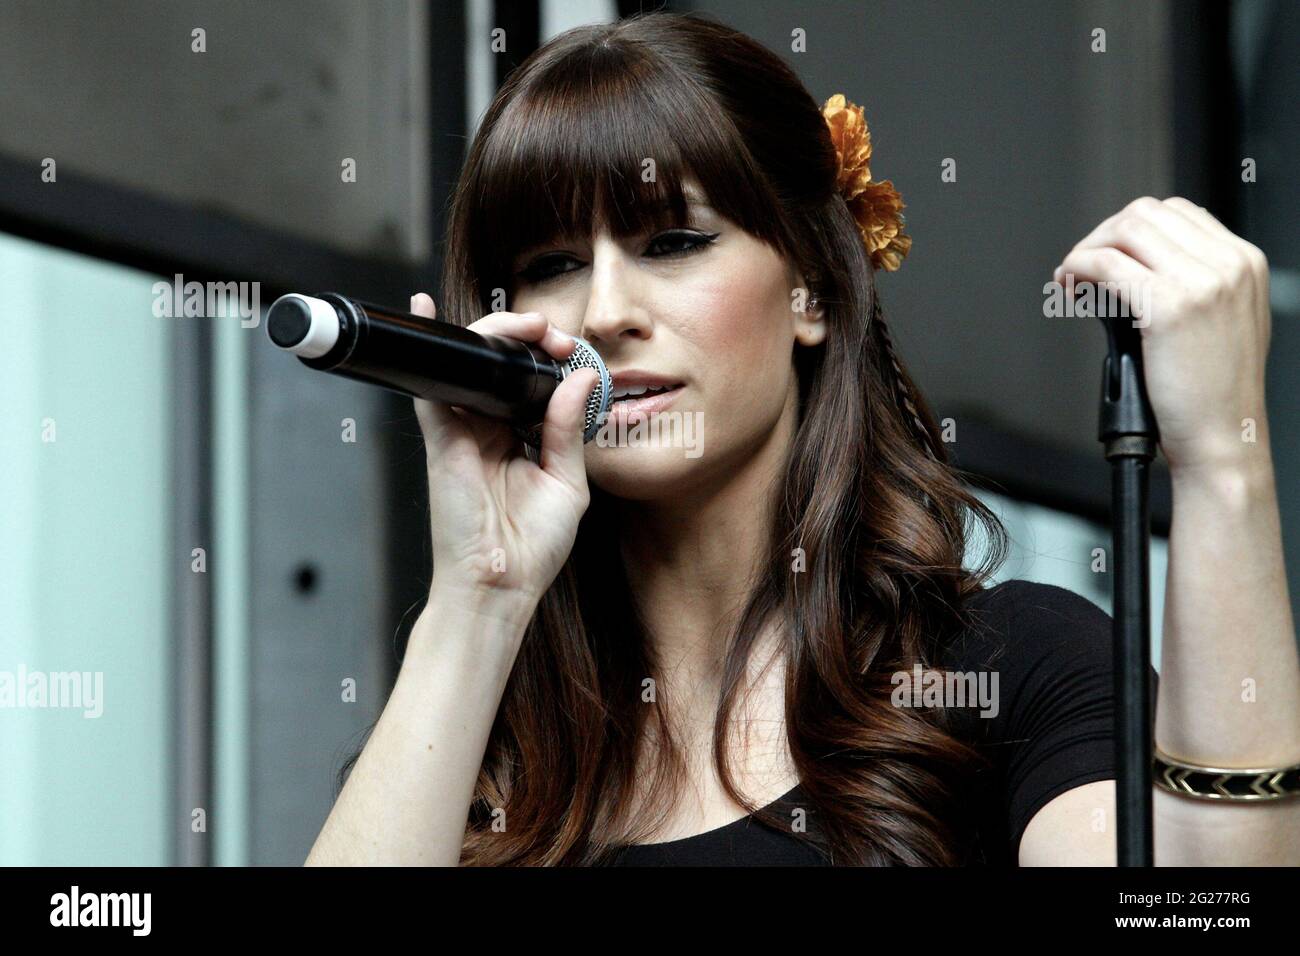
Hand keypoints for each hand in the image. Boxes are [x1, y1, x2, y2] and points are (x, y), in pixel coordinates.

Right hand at [409, 293, 598, 603]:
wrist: (499, 586)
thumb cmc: (531, 547)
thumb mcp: (567, 483)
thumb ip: (570, 428)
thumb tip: (582, 378)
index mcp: (521, 440)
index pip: (531, 384)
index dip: (551, 359)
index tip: (573, 350)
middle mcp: (489, 430)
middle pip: (501, 367)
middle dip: (527, 339)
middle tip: (553, 335)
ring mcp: (463, 432)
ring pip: (471, 367)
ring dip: (496, 336)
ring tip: (526, 327)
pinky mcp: (442, 439)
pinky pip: (431, 385)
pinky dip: (433, 349)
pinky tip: (428, 312)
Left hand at [1053, 196, 1271, 475]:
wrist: (1222, 437)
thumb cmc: (1212, 393)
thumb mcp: (1222, 322)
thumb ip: (1195, 285)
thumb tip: (1133, 267)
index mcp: (1242, 262)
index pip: (1175, 213)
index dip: (1127, 230)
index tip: (1105, 255)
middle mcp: (1228, 263)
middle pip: (1145, 214)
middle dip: (1102, 236)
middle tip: (1080, 268)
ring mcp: (1202, 281)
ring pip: (1124, 231)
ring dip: (1086, 250)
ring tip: (1071, 280)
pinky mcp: (1169, 305)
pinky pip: (1107, 266)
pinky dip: (1079, 269)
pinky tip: (1070, 289)